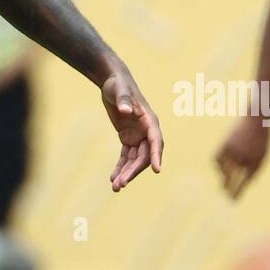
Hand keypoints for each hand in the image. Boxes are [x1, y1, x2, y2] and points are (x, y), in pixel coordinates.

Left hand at [102, 70, 163, 191]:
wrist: (112, 82)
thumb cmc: (118, 84)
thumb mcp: (119, 90)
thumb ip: (123, 100)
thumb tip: (126, 110)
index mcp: (149, 120)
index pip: (156, 141)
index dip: (156, 155)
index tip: (156, 170)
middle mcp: (146, 131)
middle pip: (144, 156)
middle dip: (133, 171)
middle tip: (121, 184)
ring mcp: (138, 136)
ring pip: (134, 160)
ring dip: (126, 173)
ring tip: (115, 187)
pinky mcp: (128, 138)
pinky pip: (126, 157)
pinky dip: (120, 167)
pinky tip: (113, 178)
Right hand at [216, 116, 269, 199]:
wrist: (257, 121)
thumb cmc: (261, 140)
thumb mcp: (261, 157)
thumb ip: (252, 170)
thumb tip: (241, 183)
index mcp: (256, 163)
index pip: (244, 183)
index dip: (238, 193)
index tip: (232, 202)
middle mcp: (243, 158)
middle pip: (231, 179)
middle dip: (227, 188)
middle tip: (224, 194)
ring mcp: (234, 151)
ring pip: (223, 169)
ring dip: (223, 176)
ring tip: (224, 182)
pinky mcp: (225, 144)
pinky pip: (217, 159)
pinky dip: (218, 165)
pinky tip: (220, 169)